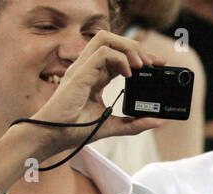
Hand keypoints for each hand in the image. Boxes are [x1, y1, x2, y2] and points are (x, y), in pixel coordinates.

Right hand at [30, 31, 164, 150]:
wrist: (54, 136)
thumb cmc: (75, 130)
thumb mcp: (112, 126)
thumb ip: (134, 124)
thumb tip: (157, 121)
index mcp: (95, 76)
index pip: (118, 55)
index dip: (137, 55)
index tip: (156, 64)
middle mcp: (88, 67)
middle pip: (112, 40)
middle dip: (135, 46)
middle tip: (152, 63)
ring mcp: (83, 68)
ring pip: (105, 38)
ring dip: (128, 48)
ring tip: (142, 65)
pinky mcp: (80, 73)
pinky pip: (102, 52)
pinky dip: (119, 59)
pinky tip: (129, 73)